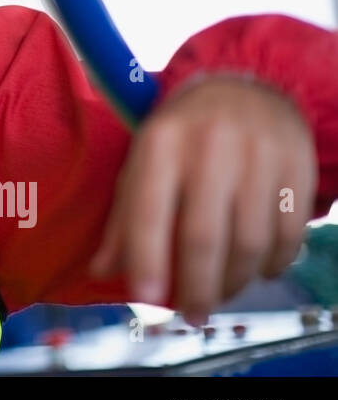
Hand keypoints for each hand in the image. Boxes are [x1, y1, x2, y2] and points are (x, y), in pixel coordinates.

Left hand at [89, 75, 316, 325]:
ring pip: (249, 241)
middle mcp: (210, 146)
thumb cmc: (183, 133)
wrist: (248, 85)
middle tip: (192, 315)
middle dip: (196, 287)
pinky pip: (289, 233)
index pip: (148, 211)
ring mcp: (259, 155)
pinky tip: (257, 270)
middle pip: (203, 235)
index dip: (146, 260)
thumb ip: (124, 217)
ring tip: (221, 294)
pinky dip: (272, 263)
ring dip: (234, 281)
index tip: (146, 300)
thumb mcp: (143, 160)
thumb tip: (101, 271)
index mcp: (161, 142)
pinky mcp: (298, 165)